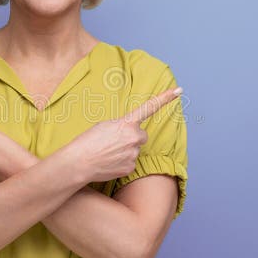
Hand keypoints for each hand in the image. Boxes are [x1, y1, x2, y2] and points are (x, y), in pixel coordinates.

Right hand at [66, 86, 182, 182]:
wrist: (79, 163)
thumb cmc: (87, 142)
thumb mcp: (104, 126)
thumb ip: (121, 127)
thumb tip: (127, 136)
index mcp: (127, 123)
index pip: (149, 107)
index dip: (165, 98)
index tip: (179, 90)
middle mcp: (134, 137)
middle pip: (141, 136)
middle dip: (132, 138)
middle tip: (115, 142)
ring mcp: (134, 154)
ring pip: (135, 150)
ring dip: (125, 150)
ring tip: (108, 153)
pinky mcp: (131, 167)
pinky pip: (130, 162)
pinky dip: (122, 162)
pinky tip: (109, 162)